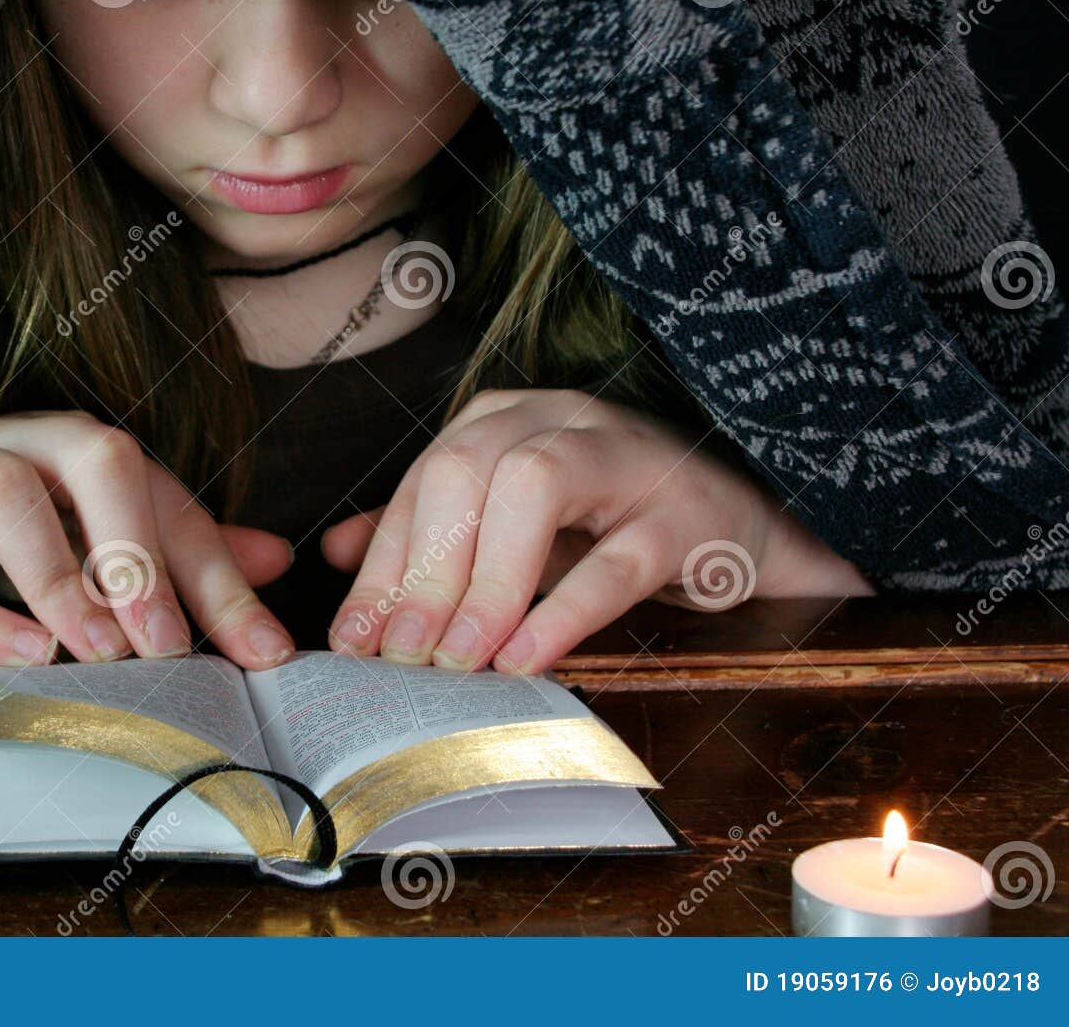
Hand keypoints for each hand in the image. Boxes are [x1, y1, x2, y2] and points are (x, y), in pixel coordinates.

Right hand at [0, 410, 297, 668]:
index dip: (221, 578)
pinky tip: (23, 656)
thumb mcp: (83, 534)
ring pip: (2, 491)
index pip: (167, 499)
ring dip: (59, 575)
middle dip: (142, 548)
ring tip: (98, 652)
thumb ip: (173, 550)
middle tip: (168, 641)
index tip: (265, 655)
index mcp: (74, 450)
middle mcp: (14, 447)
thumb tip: (278, 561)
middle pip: (94, 453)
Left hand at [318, 388, 873, 673]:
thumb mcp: (509, 524)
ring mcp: (626, 457)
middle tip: (401, 657)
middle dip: (425, 571)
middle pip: (465, 471)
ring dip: (485, 582)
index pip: (424, 484)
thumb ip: (428, 532)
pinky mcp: (685, 513)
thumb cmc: (608, 521)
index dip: (382, 566)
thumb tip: (335, 556)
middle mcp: (558, 419)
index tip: (352, 641)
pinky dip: (560, 610)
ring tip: (457, 659)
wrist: (740, 523)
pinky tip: (521, 658)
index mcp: (504, 418)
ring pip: (534, 489)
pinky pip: (615, 559)